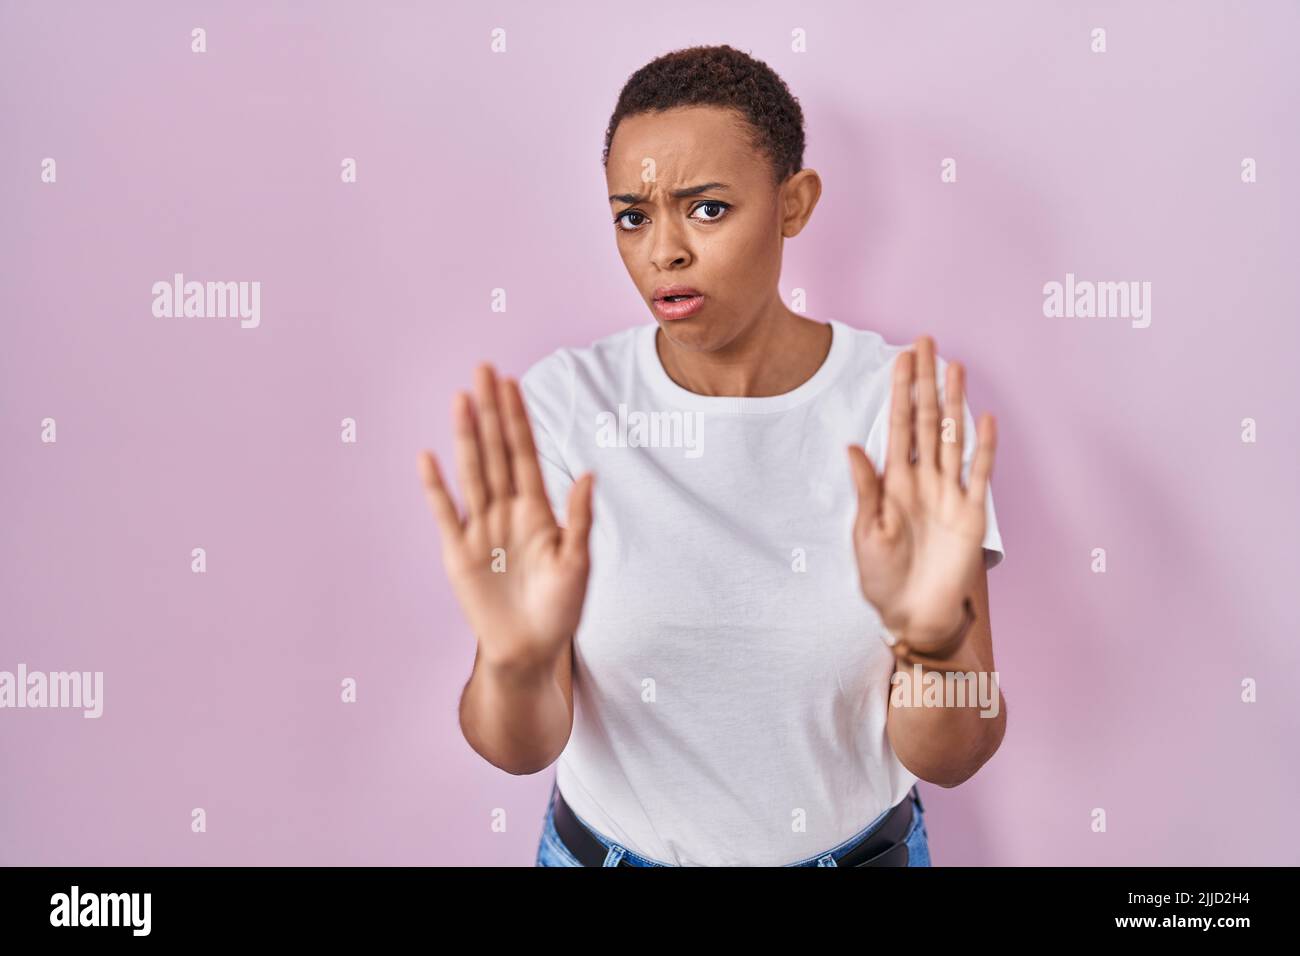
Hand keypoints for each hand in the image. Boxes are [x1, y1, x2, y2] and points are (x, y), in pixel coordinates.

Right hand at [418, 363, 594, 671]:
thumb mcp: (578, 565)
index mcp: (537, 510)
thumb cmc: (559, 610)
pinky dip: (436, 487)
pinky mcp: (458, 553)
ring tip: (461, 400)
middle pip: (496, 452)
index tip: (512, 382)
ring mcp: (480, 528)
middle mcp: (506, 511)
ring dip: (467, 437)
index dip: (518, 419)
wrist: (530, 651)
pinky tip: (428, 457)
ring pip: (472, 473)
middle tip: (484, 370)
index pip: (525, 454)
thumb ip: (579, 520)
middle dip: (491, 412)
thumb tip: (586, 474)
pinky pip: (445, 513)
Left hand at [846, 336, 995, 654]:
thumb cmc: (882, 577)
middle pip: (928, 420)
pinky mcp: (972, 515)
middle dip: (926, 382)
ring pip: (954, 437)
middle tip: (925, 342)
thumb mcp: (866, 532)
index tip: (900, 357)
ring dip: (955, 402)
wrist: (912, 615)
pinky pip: (979, 475)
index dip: (900, 391)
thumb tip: (852, 446)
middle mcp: (924, 480)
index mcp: (894, 482)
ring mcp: (950, 494)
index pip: (899, 426)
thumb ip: (866, 488)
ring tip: (955, 366)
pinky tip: (983, 418)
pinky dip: (983, 447)